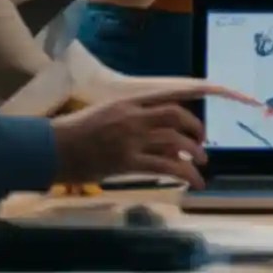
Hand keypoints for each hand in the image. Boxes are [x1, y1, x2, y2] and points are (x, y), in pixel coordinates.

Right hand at [50, 84, 262, 188]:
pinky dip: (185, 174)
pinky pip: (165, 167)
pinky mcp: (126, 162)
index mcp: (129, 102)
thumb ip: (132, 116)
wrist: (51, 148)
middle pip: (176, 116)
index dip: (197, 93)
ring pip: (174, 142)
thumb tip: (157, 125)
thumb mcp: (106, 113)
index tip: (221, 91)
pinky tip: (193, 182)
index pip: (170, 94)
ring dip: (194, 153)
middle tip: (202, 142)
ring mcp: (130, 139)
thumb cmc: (75, 132)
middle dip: (195, 128)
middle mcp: (133, 116)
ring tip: (201, 164)